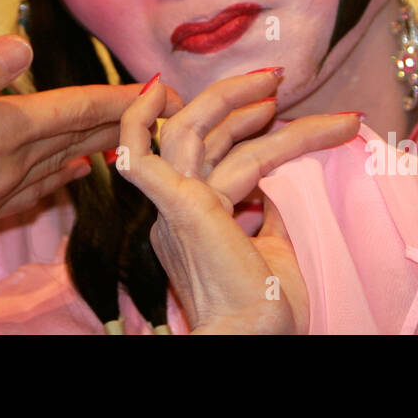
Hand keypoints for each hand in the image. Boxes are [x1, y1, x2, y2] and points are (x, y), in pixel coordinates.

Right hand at [0, 35, 176, 259]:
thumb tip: (22, 44)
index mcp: (0, 131)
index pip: (75, 107)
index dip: (120, 96)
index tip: (161, 86)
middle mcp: (9, 164)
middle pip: (80, 133)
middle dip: (123, 115)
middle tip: (163, 105)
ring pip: (64, 159)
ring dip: (100, 140)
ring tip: (130, 128)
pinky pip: (40, 186)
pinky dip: (65, 172)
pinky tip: (76, 170)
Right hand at [115, 73, 361, 333]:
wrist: (252, 338)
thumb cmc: (266, 310)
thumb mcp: (270, 249)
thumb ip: (264, 216)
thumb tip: (271, 190)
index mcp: (190, 219)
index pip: (209, 156)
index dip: (235, 124)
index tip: (268, 107)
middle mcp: (176, 207)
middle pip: (198, 134)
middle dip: (234, 100)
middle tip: (277, 80)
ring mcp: (174, 204)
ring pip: (194, 132)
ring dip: (234, 97)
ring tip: (278, 80)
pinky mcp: (178, 205)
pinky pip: (139, 154)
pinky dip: (139, 120)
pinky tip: (157, 89)